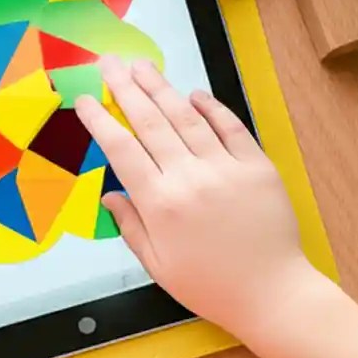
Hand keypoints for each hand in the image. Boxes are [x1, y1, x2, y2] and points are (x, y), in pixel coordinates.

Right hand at [75, 56, 316, 335]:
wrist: (272, 294)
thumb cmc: (210, 286)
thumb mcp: (158, 266)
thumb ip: (131, 227)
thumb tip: (110, 195)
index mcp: (160, 205)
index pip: (121, 150)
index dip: (100, 121)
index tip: (84, 100)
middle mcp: (189, 179)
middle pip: (149, 123)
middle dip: (125, 89)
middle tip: (109, 63)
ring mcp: (225, 169)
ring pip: (186, 118)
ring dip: (161, 89)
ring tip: (142, 67)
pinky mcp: (257, 167)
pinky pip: (230, 128)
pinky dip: (211, 107)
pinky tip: (193, 94)